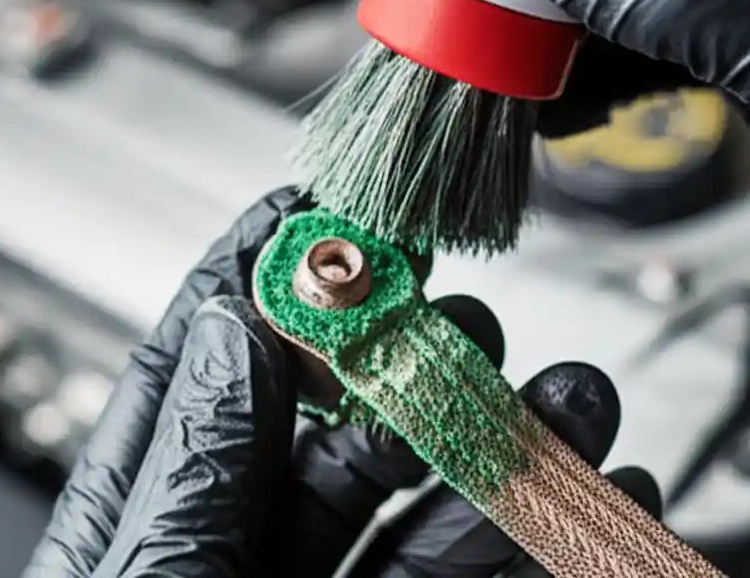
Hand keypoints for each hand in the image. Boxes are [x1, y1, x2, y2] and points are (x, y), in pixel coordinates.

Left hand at [23, 188, 662, 576]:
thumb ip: (195, 468)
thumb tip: (228, 318)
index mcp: (149, 556)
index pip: (200, 383)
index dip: (256, 283)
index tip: (317, 207)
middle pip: (342, 438)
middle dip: (417, 363)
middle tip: (468, 316)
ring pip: (438, 514)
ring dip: (511, 442)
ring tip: (575, 397)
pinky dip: (556, 539)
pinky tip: (601, 493)